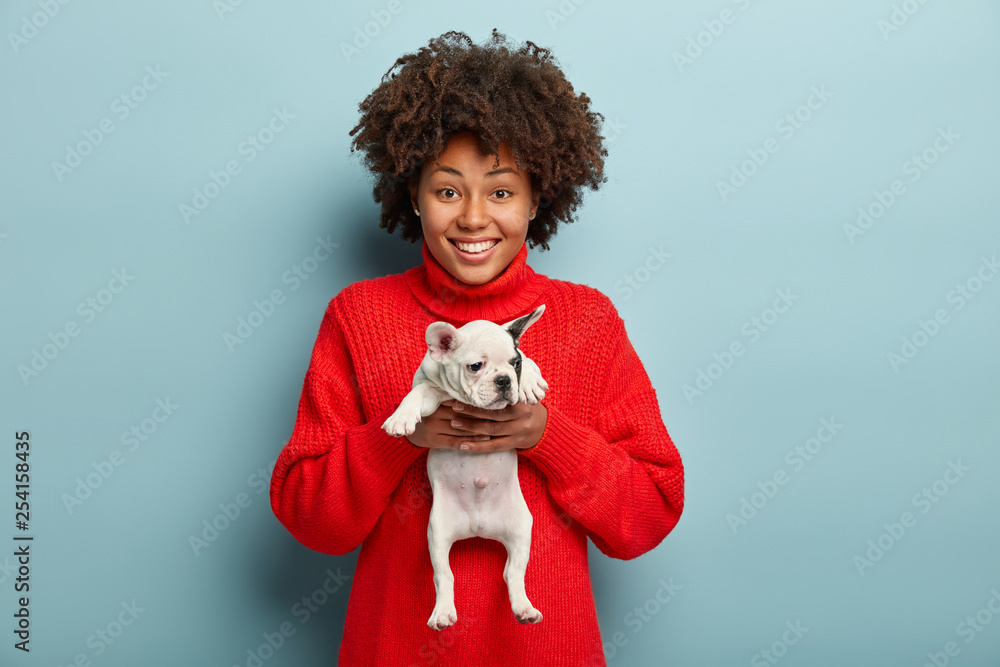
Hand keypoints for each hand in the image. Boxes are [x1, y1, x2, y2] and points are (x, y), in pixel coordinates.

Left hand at [406, 399, 546, 451]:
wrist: (544, 428)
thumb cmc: (526, 407)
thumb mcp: (521, 395)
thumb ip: (507, 387)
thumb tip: (484, 374)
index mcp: (521, 403)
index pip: (498, 400)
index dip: (480, 398)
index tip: (464, 393)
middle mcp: (520, 418)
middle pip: (492, 415)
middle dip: (471, 411)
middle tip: (453, 407)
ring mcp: (517, 432)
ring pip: (490, 431)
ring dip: (470, 428)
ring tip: (453, 424)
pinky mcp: (513, 444)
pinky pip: (493, 446)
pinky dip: (477, 447)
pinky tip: (462, 445)